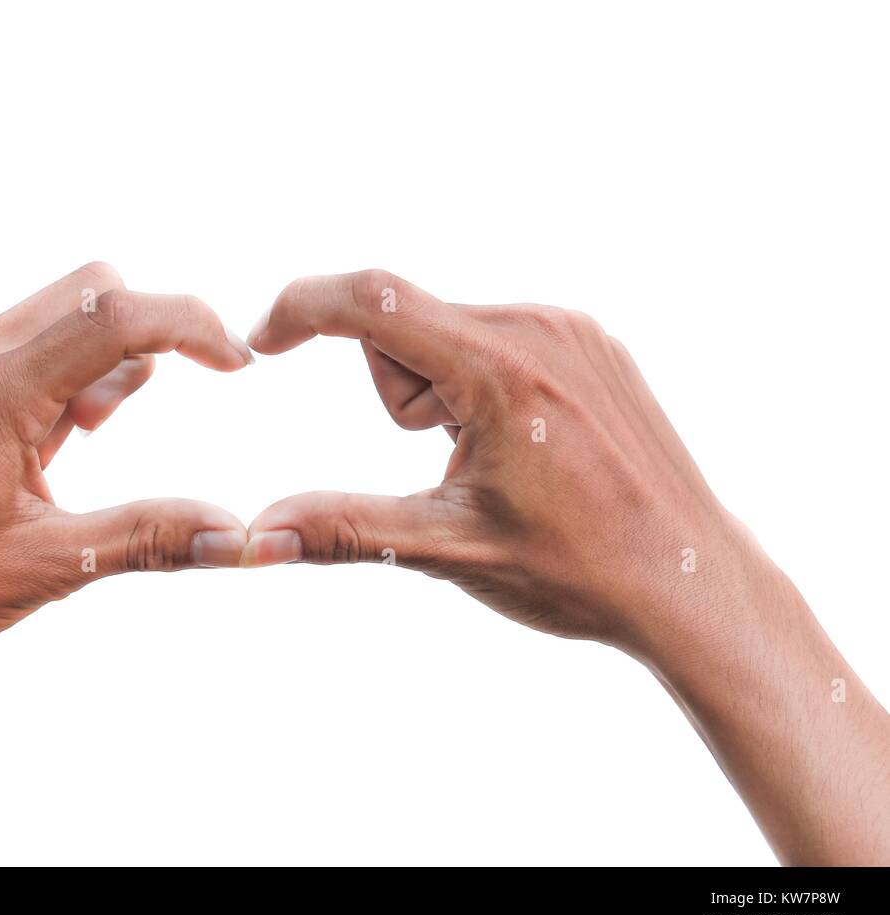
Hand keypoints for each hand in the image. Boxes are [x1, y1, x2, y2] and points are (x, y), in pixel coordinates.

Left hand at [0, 262, 252, 667]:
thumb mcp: (48, 566)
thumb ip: (149, 537)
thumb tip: (238, 536)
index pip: (118, 314)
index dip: (194, 325)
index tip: (238, 364)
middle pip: (92, 288)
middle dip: (147, 335)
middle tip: (130, 421)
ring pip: (54, 312)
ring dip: (98, 360)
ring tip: (78, 443)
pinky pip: (16, 342)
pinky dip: (56, 374)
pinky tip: (44, 446)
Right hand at [245, 269, 889, 863]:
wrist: (691, 584)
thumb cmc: (579, 572)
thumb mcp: (450, 549)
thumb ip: (344, 529)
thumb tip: (251, 538)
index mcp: (502, 370)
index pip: (373, 300)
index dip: (301, 308)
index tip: (260, 343)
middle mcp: (540, 327)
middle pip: (404, 326)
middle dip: (399, 394)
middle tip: (449, 462)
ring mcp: (572, 330)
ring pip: (447, 333)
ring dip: (439, 392)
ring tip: (493, 460)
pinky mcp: (590, 342)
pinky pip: (494, 338)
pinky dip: (478, 383)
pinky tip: (525, 445)